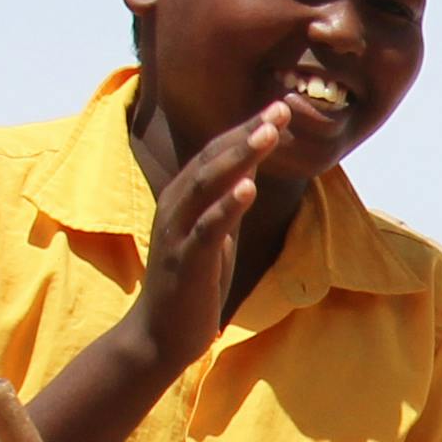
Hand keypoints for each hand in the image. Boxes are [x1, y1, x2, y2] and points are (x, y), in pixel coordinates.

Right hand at [125, 101, 319, 376]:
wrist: (161, 333)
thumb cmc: (192, 284)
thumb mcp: (215, 237)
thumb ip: (227, 205)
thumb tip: (248, 172)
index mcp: (184, 199)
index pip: (217, 155)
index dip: (247, 131)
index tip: (279, 109)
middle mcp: (176, 206)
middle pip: (213, 160)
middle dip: (247, 133)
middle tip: (280, 108)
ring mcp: (178, 232)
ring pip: (208, 185)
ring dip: (239, 157)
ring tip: (268, 134)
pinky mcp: (186, 261)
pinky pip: (207, 228)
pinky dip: (227, 206)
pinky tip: (248, 188)